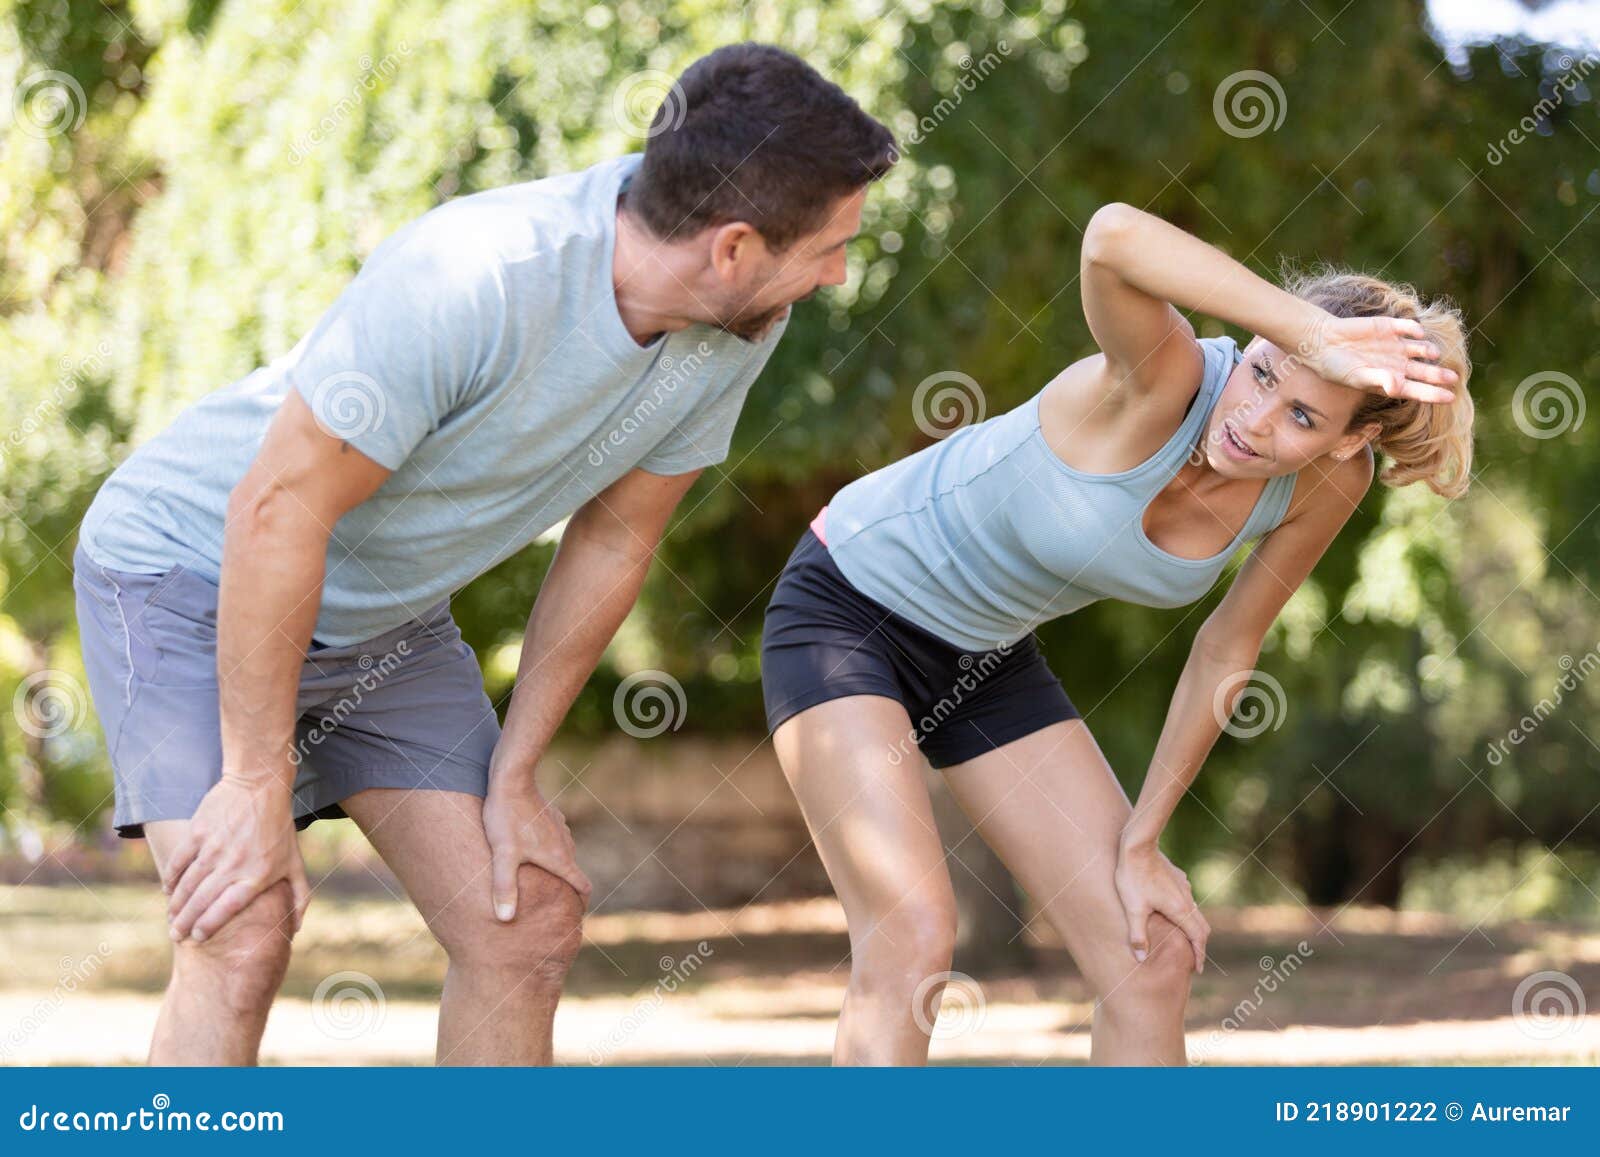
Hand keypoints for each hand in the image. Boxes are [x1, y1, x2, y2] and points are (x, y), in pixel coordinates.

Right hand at [165, 775, 308, 941]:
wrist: (260, 785)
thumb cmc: (279, 827)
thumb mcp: (294, 862)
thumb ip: (298, 896)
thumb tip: (297, 928)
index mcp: (257, 875)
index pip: (226, 909)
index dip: (208, 926)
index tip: (197, 938)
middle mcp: (234, 864)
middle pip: (202, 901)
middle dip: (185, 923)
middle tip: (175, 935)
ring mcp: (214, 848)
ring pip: (187, 885)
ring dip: (176, 905)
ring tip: (171, 919)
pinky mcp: (198, 832)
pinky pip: (178, 862)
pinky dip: (170, 879)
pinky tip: (168, 891)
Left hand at [483, 783, 591, 920]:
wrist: (512, 779)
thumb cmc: (507, 818)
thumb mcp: (504, 855)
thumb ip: (504, 887)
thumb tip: (505, 919)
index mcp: (559, 858)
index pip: (582, 886)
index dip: (581, 903)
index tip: (577, 914)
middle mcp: (565, 844)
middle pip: (572, 872)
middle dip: (565, 888)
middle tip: (551, 903)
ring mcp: (560, 829)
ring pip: (563, 854)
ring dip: (555, 866)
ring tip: (537, 877)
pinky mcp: (551, 817)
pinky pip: (553, 839)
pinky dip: (547, 848)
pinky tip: (528, 848)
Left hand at [1113, 839, 1208, 973]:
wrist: (1138, 845)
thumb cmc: (1133, 877)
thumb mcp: (1133, 909)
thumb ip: (1138, 935)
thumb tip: (1141, 958)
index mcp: (1180, 910)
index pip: (1197, 938)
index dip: (1198, 955)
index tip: (1197, 969)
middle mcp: (1187, 899)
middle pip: (1201, 926)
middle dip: (1198, 944)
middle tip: (1193, 959)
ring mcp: (1183, 886)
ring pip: (1194, 912)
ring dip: (1192, 928)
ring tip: (1183, 939)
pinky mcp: (1177, 878)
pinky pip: (1186, 900)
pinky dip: (1185, 913)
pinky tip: (1173, 913)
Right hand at [1296, 313, 1457, 403]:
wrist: (1322, 342)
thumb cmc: (1336, 366)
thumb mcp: (1357, 377)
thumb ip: (1379, 380)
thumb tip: (1399, 387)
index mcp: (1390, 380)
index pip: (1417, 389)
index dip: (1434, 393)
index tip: (1450, 397)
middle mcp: (1396, 364)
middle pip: (1424, 371)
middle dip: (1438, 375)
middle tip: (1453, 378)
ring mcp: (1395, 345)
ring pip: (1422, 349)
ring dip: (1429, 351)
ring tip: (1431, 354)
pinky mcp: (1389, 327)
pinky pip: (1409, 327)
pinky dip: (1416, 330)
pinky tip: (1417, 334)